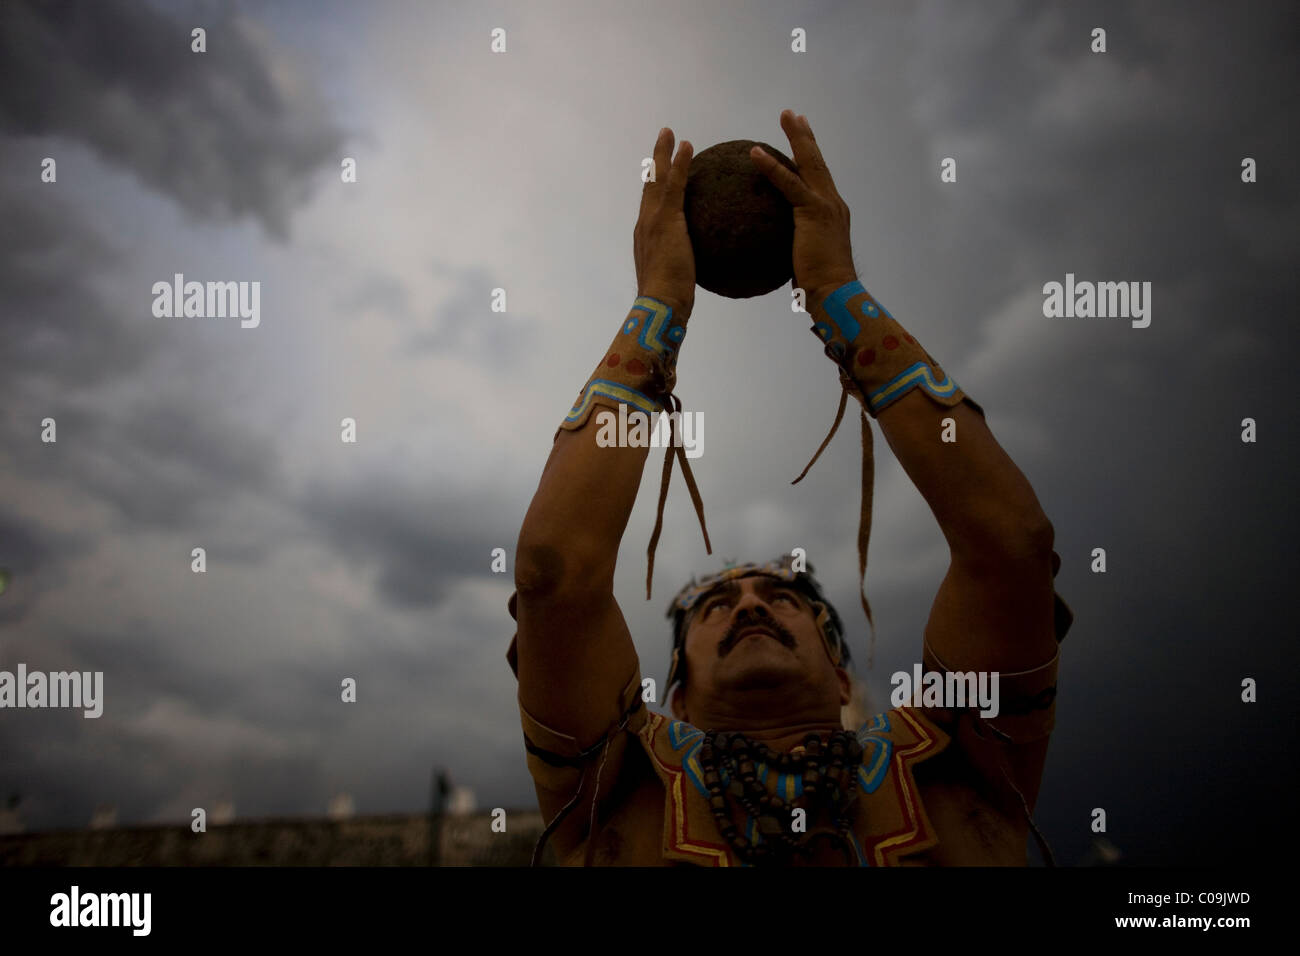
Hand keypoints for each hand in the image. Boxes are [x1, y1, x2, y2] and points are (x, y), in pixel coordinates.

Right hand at [634, 127, 694, 315]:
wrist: (660, 303)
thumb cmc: (669, 300)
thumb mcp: (676, 280)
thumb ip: (683, 269)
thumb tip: (696, 274)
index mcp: (646, 238)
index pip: (650, 206)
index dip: (654, 188)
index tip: (659, 173)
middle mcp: (645, 224)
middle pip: (649, 185)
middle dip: (655, 162)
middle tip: (662, 140)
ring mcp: (653, 220)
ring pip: (658, 179)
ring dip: (664, 154)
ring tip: (671, 134)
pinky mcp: (666, 219)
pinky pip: (675, 184)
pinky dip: (680, 164)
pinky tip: (688, 146)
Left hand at [749, 110, 857, 304]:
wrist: (834, 293)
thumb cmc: (820, 287)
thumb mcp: (804, 262)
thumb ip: (792, 248)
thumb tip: (771, 252)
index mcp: (831, 213)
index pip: (818, 179)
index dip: (810, 157)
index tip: (803, 137)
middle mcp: (832, 203)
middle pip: (817, 162)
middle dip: (805, 136)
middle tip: (794, 115)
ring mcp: (826, 205)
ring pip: (809, 163)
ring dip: (797, 137)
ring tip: (786, 116)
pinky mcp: (813, 211)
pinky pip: (788, 184)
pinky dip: (770, 166)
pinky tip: (754, 153)